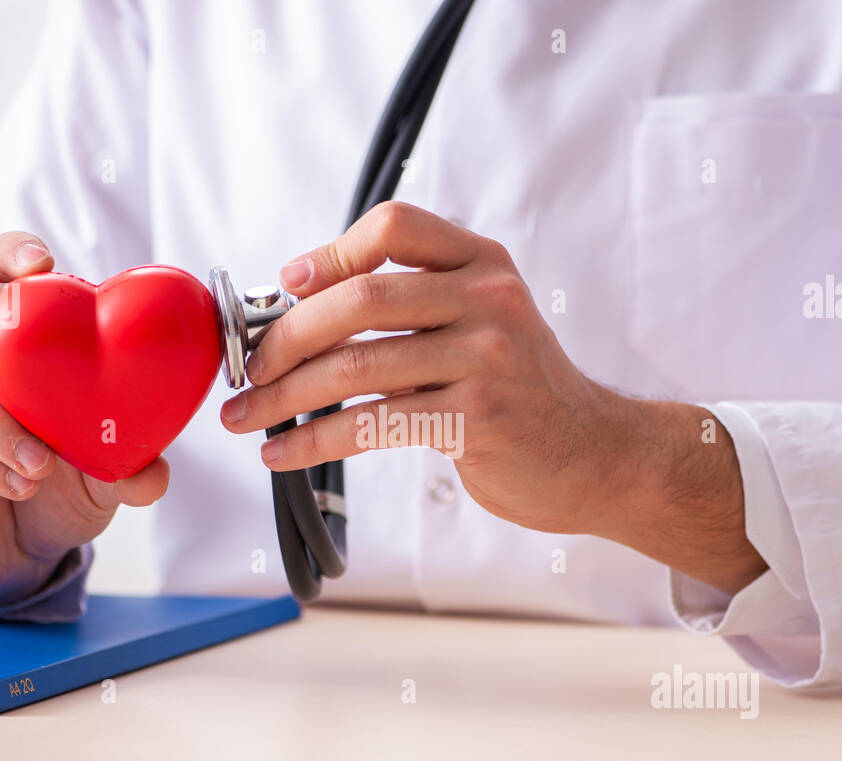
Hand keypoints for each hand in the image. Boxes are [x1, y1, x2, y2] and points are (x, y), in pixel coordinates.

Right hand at [0, 232, 168, 607]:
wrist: (14, 548)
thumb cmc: (58, 482)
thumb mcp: (107, 473)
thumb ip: (131, 464)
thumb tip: (155, 471)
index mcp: (16, 336)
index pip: (1, 269)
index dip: (13, 252)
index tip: (43, 264)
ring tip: (43, 463)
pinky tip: (23, 483)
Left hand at [220, 202, 766, 593]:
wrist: (595, 454)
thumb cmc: (522, 393)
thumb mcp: (482, 326)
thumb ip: (415, 308)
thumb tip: (302, 313)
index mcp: (482, 264)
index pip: (395, 226)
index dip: (331, 251)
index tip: (286, 286)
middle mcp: (488, 299)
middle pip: (360, 298)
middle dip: (285, 337)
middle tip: (248, 370)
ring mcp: (487, 357)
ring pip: (357, 365)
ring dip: (284, 397)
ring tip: (246, 418)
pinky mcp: (478, 416)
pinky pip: (374, 423)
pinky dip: (316, 440)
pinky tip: (287, 453)